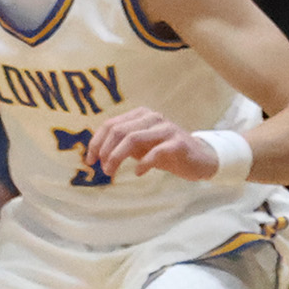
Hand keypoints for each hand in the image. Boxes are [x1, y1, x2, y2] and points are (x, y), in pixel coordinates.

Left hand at [86, 107, 218, 180]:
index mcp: (140, 115)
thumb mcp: (139, 147)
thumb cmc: (164, 152)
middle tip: (102, 169)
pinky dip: (143, 163)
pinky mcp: (179, 143)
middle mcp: (152, 118)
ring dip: (117, 157)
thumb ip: (120, 145)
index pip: (110, 124)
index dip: (96, 142)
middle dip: (105, 151)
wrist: (199, 159)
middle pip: (119, 130)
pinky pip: (156, 151)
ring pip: (133, 138)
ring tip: (111, 172)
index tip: (90, 160)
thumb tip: (94, 154)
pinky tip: (138, 172)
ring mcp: (166, 128)